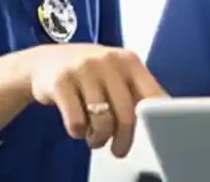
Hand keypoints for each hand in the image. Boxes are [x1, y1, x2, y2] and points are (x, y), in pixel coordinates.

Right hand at [23, 44, 166, 157]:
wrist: (45, 61)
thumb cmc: (90, 72)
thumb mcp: (117, 72)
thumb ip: (137, 91)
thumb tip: (165, 119)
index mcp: (129, 60)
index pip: (152, 95)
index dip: (154, 120)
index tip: (153, 136)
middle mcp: (108, 61)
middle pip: (127, 114)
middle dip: (124, 139)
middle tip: (119, 150)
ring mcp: (83, 70)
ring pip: (102, 121)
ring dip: (99, 138)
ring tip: (96, 138)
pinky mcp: (61, 82)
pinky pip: (76, 122)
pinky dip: (78, 132)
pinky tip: (79, 127)